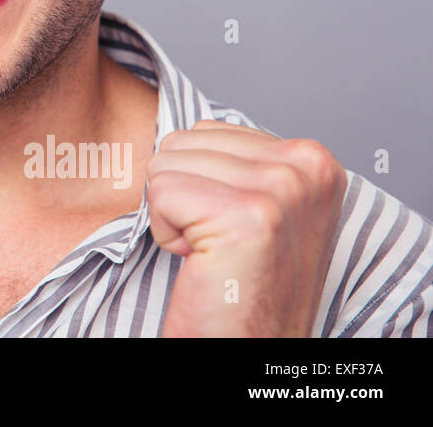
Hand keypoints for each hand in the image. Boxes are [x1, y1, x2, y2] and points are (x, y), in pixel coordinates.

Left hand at [146, 119, 346, 336]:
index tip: (234, 230)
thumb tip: (186, 126)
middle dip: (184, 196)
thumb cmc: (242, 284)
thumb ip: (237, 161)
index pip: (206, 129)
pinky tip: (202, 263)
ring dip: (175, 216)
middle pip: (181, 140)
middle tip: (219, 246)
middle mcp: (307, 167)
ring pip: (164, 164)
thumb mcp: (259, 208)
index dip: (201, 184)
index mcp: (313, 159)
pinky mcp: (249, 216)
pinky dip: (165, 233)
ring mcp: (283, 189)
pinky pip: (160, 192)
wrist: (247, 347)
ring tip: (213, 255)